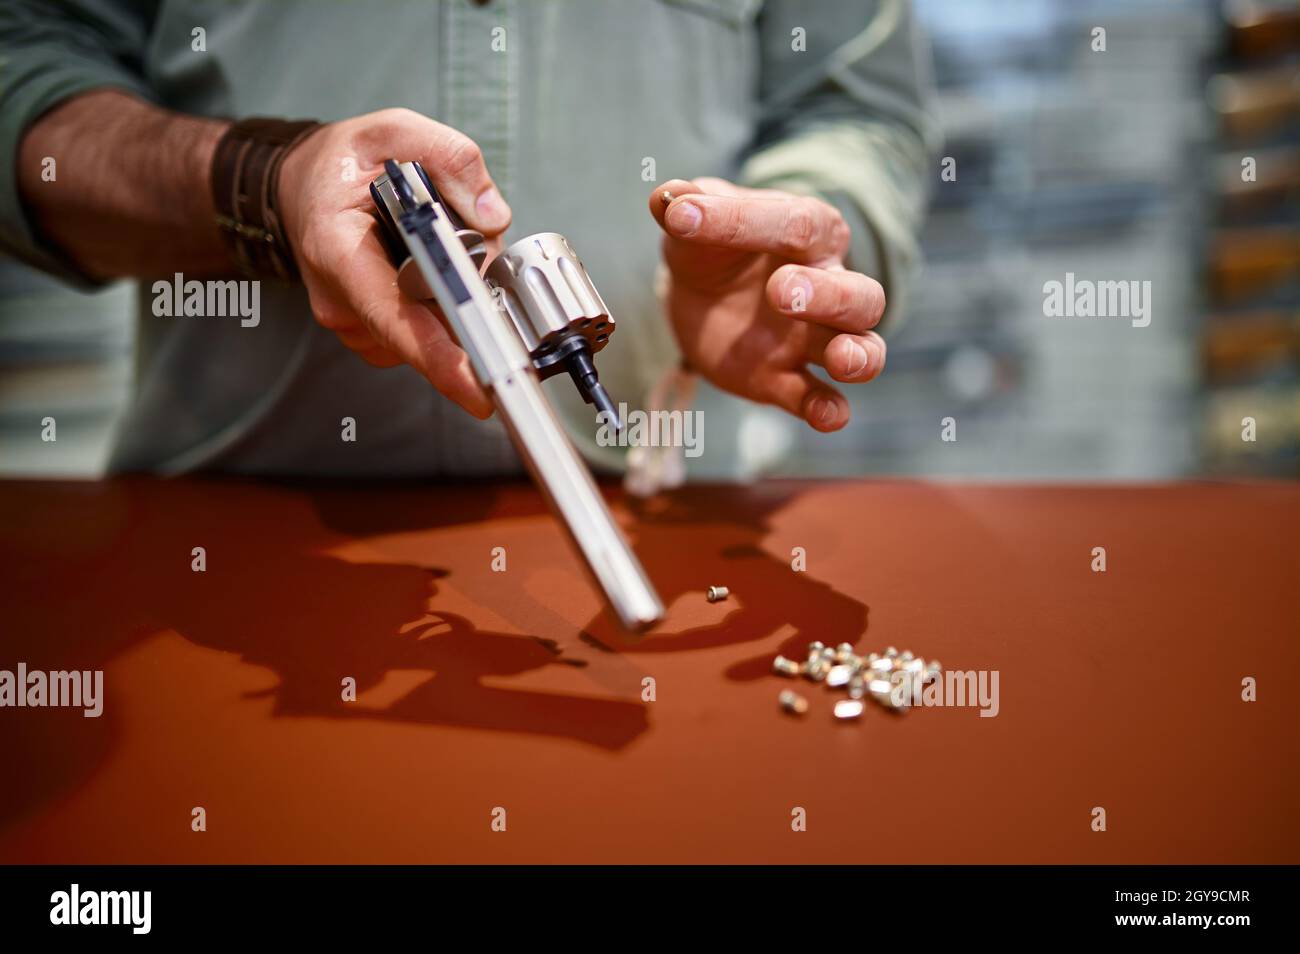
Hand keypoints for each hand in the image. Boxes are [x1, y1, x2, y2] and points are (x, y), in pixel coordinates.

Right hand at [278, 109, 512, 417]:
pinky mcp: (370, 331)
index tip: (476, 386)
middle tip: (478, 260)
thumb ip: (451, 160)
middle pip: (423, 331)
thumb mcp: (395, 131)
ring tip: (440, 251)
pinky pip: (420, 331)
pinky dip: (439, 307)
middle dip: (466, 307)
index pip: (393, 317)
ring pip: (428, 332)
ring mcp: (354, 322)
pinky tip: (432, 272)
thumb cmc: (339, 164)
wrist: (296, 187)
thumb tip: (493, 217)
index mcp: (338, 251)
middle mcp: (341, 300)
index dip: (438, 358)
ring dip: (453, 302)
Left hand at [649, 178, 885, 430]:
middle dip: (829, 296)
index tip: (683, 218)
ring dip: (858, 355)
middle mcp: (826, 284)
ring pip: (862, 347)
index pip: (796, 223)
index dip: (741, 220)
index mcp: (808, 232)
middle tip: (780, 292)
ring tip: (841, 358)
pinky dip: (829, 409)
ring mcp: (811, 338)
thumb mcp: (694, 216)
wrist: (698, 295)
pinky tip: (826, 416)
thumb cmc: (711, 248)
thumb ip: (686, 204)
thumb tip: (665, 197)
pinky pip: (822, 398)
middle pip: (860, 294)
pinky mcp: (788, 380)